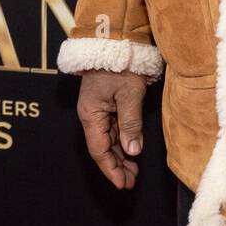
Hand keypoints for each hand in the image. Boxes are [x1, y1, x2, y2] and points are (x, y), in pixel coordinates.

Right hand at [76, 69, 147, 189]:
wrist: (115, 41)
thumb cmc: (120, 65)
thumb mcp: (129, 94)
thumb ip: (131, 123)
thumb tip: (133, 151)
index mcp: (91, 115)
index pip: (99, 150)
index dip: (111, 169)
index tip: (122, 184)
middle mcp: (92, 115)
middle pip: (103, 148)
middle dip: (117, 166)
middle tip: (132, 182)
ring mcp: (100, 109)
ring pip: (110, 140)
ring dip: (121, 156)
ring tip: (134, 171)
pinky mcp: (109, 103)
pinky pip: (114, 128)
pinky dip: (123, 141)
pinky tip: (132, 150)